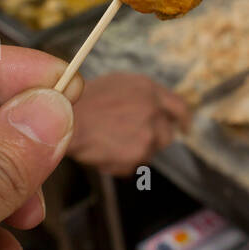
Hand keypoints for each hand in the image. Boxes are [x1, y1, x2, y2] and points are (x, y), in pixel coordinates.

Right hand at [69, 73, 189, 176]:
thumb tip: (157, 109)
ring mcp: (146, 135)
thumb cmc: (83, 100)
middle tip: (131, 137)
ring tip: (109, 140)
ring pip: (149, 151)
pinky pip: (133, 165)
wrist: (63, 119)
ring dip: (135, 150)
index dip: (183, 119)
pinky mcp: (135, 156)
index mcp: (149, 90)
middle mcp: (152, 111)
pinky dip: (121, 162)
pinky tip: (104, 150)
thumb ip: (142, 96)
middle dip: (154, 138)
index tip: (184, 126)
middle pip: (167, 134)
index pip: (179, 107)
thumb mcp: (117, 84)